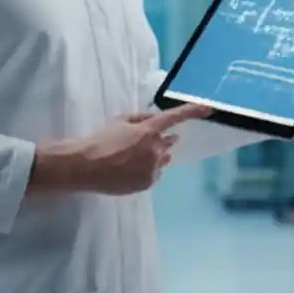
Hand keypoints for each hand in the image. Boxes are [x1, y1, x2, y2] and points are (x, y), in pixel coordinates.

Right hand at [31, 104, 211, 195]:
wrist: (86, 166)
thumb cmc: (101, 139)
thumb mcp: (120, 120)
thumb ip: (141, 118)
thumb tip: (155, 118)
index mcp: (149, 130)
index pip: (175, 118)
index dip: (192, 112)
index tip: (208, 109)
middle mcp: (155, 149)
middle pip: (168, 142)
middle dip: (162, 139)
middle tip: (145, 140)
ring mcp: (153, 168)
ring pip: (163, 159)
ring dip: (156, 155)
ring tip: (133, 157)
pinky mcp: (147, 183)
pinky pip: (155, 174)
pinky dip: (148, 170)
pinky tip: (129, 169)